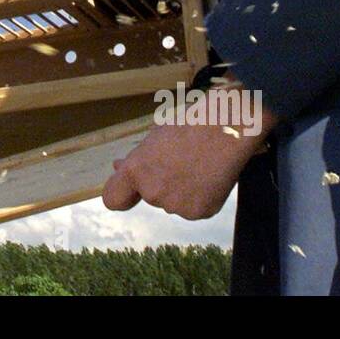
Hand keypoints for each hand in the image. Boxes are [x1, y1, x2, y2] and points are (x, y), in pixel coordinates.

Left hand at [102, 84, 275, 219]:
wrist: (227, 129)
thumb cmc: (189, 126)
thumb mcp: (154, 138)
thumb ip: (135, 159)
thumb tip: (118, 167)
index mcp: (136, 171)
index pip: (113, 199)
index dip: (122, 195)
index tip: (129, 191)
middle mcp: (153, 192)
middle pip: (149, 197)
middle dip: (159, 183)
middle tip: (178, 162)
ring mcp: (177, 206)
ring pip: (173, 202)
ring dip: (180, 190)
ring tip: (196, 165)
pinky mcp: (200, 212)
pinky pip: (193, 208)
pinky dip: (200, 196)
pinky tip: (208, 176)